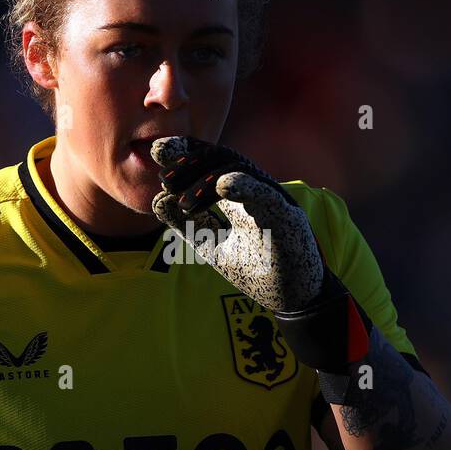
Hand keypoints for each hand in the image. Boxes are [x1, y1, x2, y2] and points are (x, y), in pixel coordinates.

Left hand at [149, 136, 322, 311]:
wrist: (294, 299)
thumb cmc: (256, 270)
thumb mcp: (211, 246)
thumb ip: (185, 224)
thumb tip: (156, 200)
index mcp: (239, 196)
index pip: (211, 164)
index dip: (186, 152)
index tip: (156, 150)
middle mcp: (256, 191)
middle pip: (223, 160)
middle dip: (191, 161)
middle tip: (164, 177)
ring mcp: (273, 201)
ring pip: (241, 172)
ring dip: (207, 179)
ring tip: (182, 198)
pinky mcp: (288, 218)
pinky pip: (267, 196)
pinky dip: (247, 186)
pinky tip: (224, 185)